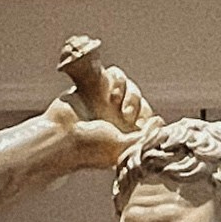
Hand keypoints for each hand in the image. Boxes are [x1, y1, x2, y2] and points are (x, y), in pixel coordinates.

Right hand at [47, 34, 160, 167]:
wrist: (60, 136)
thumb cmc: (89, 148)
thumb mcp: (122, 147)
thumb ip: (144, 137)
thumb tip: (161, 122)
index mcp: (125, 131)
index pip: (147, 117)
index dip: (148, 116)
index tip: (145, 122)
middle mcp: (115, 115)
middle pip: (138, 97)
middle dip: (135, 102)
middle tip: (126, 115)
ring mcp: (103, 100)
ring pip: (126, 84)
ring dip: (124, 90)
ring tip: (112, 100)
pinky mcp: (92, 86)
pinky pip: (111, 73)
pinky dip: (113, 79)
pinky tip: (107, 91)